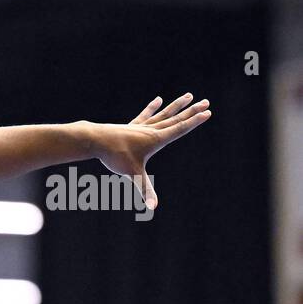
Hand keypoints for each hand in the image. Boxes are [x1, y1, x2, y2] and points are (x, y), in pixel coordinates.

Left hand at [85, 93, 211, 209]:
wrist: (96, 140)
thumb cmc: (115, 156)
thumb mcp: (133, 174)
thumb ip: (145, 190)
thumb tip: (153, 208)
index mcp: (156, 139)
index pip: (180, 129)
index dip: (195, 121)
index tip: (208, 111)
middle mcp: (151, 130)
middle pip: (176, 119)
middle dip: (192, 111)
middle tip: (206, 101)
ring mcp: (140, 127)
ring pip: (163, 114)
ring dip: (177, 106)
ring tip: (189, 95)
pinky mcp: (130, 126)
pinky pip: (145, 116)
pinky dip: (152, 108)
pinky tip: (158, 100)